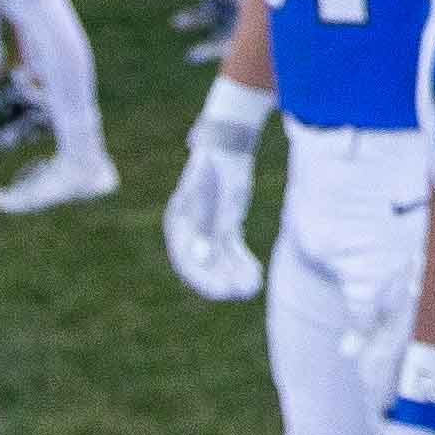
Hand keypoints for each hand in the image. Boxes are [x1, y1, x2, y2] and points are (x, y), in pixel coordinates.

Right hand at [162, 80, 271, 299]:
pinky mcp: (222, 225)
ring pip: (218, 259)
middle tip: (244, 291)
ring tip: (254, 285)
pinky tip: (255, 273)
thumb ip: (213, 225)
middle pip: (201, 263)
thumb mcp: (223, 196)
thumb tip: (203, 257)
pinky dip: (241, 261)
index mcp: (178, 220)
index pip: (185, 259)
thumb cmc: (224, 165)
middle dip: (222, 280)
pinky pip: (229, 250)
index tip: (224, 291)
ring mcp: (205, 227)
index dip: (203, 278)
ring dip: (234, 273)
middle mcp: (188, 227)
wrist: (230, 142)